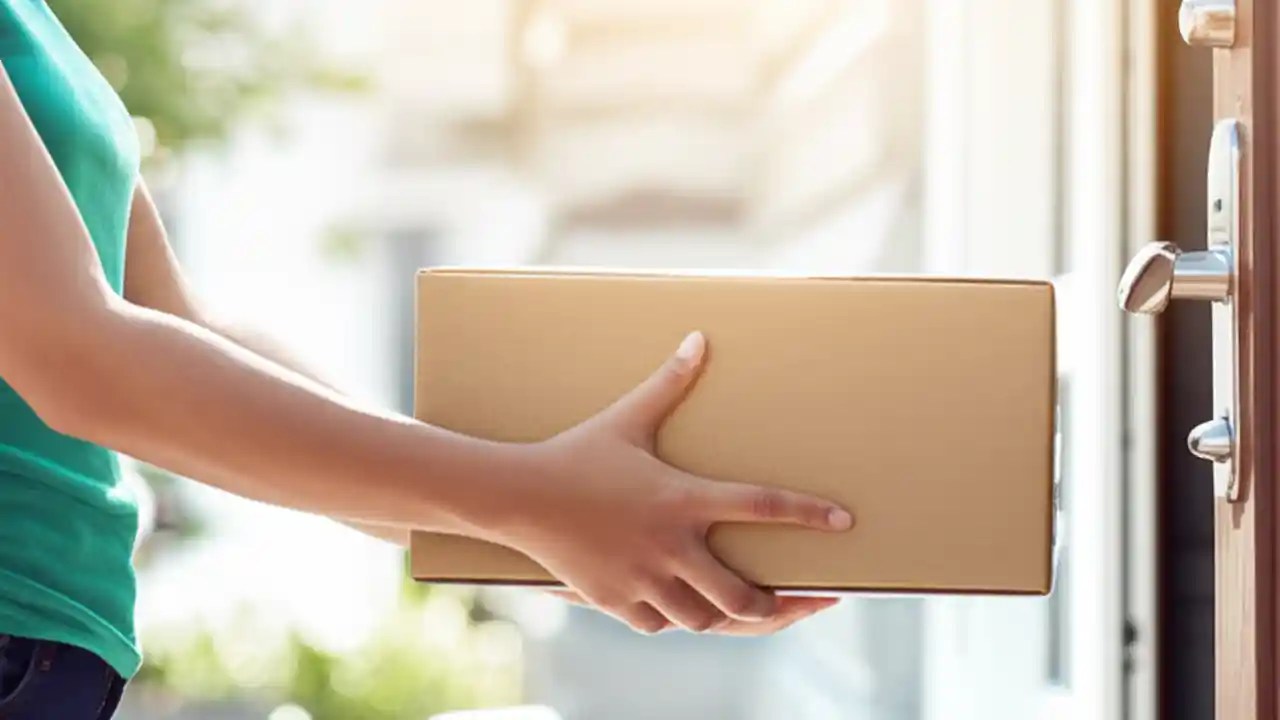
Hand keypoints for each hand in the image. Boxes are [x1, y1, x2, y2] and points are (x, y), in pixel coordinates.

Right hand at [503, 331, 853, 633]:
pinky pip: (659, 624)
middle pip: (742, 597)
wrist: (517, 496)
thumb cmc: (576, 454)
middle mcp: (670, 545)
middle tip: (795, 602)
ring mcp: (643, 578)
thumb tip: (698, 339)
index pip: (760, 505)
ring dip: (725, 616)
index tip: (842, 522)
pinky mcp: (615, 600)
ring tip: (746, 611)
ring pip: (703, 620)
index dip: (807, 514)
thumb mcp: (627, 418)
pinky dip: (675, 619)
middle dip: (777, 607)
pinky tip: (684, 610)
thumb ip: (669, 384)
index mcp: (682, 498)